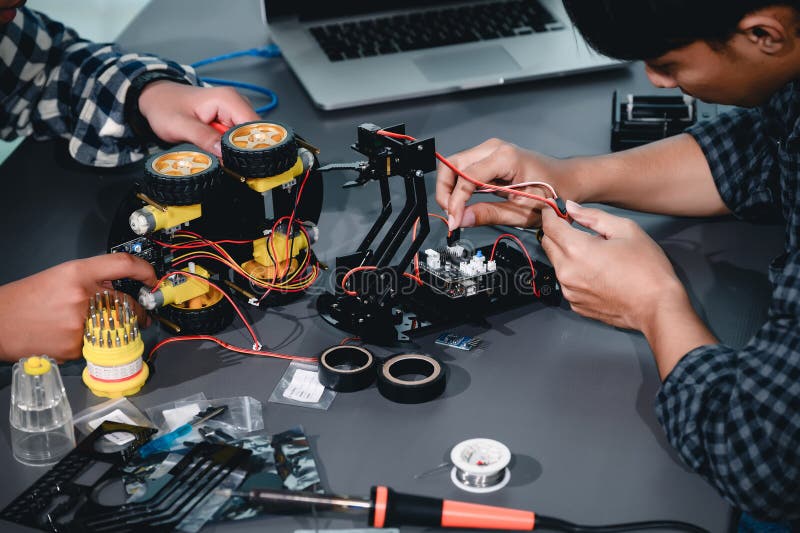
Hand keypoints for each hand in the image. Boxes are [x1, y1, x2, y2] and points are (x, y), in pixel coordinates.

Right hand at [0, 254, 156, 362]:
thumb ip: (92, 278)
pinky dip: (89, 343)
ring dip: (113, 329)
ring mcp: (79, 323)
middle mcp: (82, 296)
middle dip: (139, 311)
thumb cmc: (28, 298)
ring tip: (91, 326)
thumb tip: (120, 287)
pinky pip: (96, 345)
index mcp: (77, 273)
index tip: (153, 280)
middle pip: (127, 302)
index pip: (123, 264)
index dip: (145, 270)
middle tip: (142, 315)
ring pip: (114, 327)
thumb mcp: (60, 276)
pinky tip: (70, 338)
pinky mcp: (75, 347)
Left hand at [138, 81, 259, 156]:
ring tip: (222, 160)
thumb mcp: (180, 125)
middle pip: (255, 134)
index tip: (239, 163)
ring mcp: (236, 113)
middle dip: (244, 151)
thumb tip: (224, 153)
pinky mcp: (232, 122)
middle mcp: (237, 103)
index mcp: (228, 99)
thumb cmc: (166, 106)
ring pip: (249, 139)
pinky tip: (222, 154)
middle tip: (228, 165)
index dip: (250, 146)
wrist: (158, 99)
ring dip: (239, 152)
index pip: (253, 127)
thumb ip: (203, 138)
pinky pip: (241, 139)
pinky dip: (233, 150)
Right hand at [435, 138, 576, 229]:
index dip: (455, 201)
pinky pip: (465, 168)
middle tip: (451, 214)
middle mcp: (495, 148)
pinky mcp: (489, 157)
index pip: (466, 177)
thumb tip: (461, 220)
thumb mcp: (521, 212)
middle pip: (453, 164)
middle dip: (446, 191)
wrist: (567, 180)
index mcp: (505, 158)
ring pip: (455, 165)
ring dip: (451, 188)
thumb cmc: (552, 193)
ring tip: (457, 210)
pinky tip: (465, 201)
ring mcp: (491, 150)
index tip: (453, 220)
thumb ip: (488, 214)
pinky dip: (459, 185)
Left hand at [540, 201, 686, 331]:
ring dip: (565, 253)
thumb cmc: (647, 269)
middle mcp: (566, 272)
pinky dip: (573, 273)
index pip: (550, 226)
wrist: (657, 308)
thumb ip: (593, 216)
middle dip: (555, 232)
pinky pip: (566, 282)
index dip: (549, 214)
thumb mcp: (626, 230)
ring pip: (556, 264)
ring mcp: (569, 291)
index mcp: (576, 250)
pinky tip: (595, 271)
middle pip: (547, 244)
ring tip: (591, 251)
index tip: (553, 209)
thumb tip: (571, 208)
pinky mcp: (575, 304)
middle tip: (571, 226)